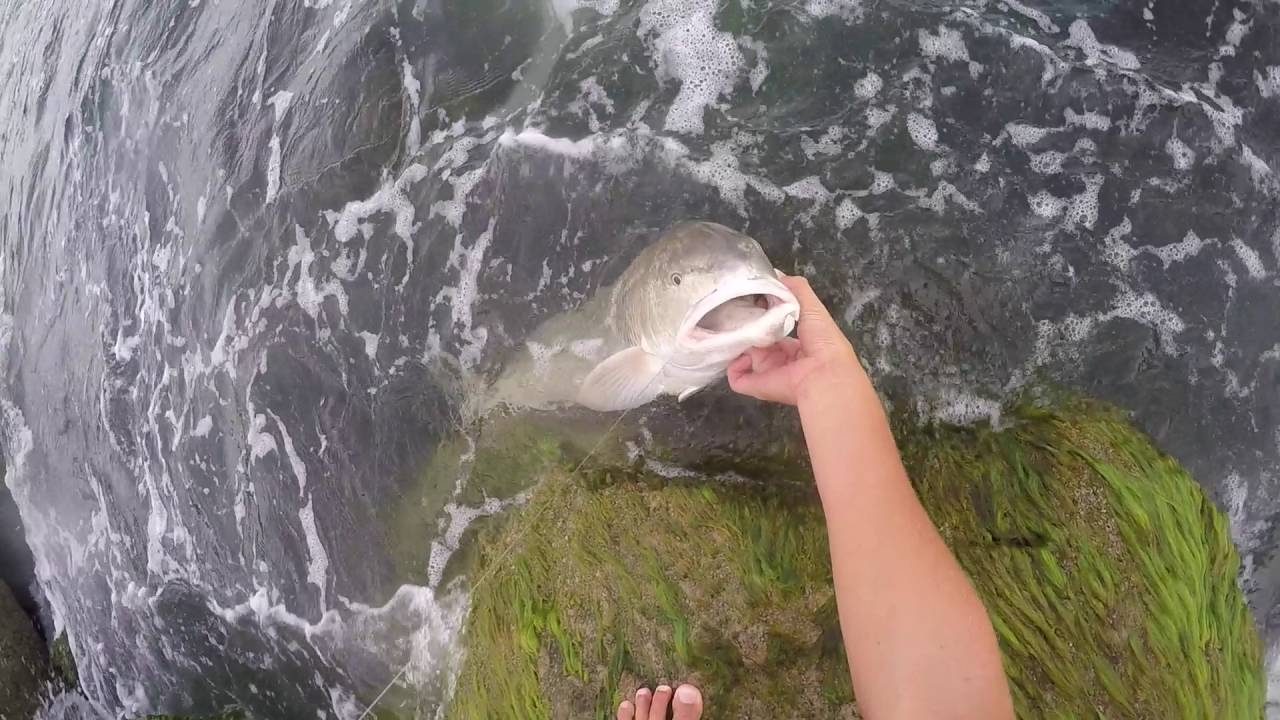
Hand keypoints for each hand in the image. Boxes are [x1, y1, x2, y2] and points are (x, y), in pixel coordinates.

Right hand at [726, 274, 863, 406]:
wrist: (824, 374)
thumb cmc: (822, 340)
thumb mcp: (812, 306)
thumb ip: (795, 289)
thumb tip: (776, 274)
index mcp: (797, 343)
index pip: (775, 327)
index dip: (763, 314)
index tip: (751, 301)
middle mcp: (782, 358)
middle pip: (757, 342)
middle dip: (746, 328)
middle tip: (733, 312)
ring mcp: (768, 373)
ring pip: (745, 357)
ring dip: (736, 344)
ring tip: (729, 328)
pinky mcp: (757, 386)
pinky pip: (738, 379)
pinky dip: (732, 368)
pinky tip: (735, 353)